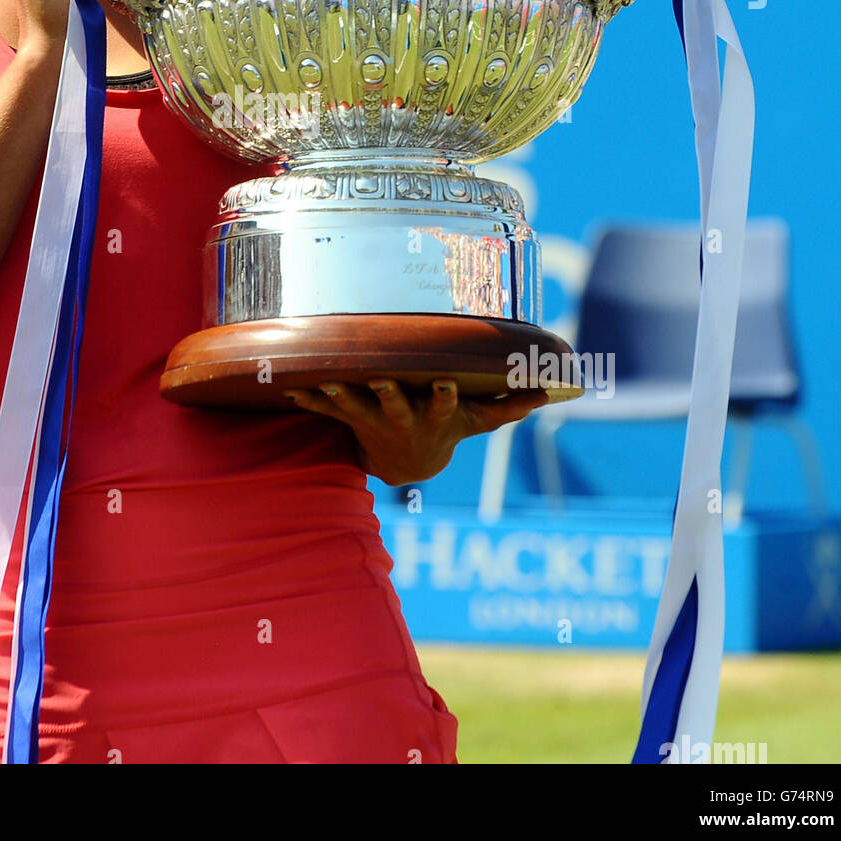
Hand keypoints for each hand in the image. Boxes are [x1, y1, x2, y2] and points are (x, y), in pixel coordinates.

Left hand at [284, 379, 549, 486]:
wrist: (406, 463)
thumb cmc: (446, 429)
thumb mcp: (476, 421)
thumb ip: (508, 407)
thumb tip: (549, 393)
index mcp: (434, 417)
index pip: (444, 405)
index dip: (445, 396)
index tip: (446, 383)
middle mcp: (403, 420)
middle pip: (394, 406)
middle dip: (386, 393)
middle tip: (378, 377)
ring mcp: (374, 421)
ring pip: (354, 408)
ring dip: (339, 396)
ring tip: (324, 382)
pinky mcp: (350, 420)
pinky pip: (326, 411)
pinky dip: (309, 400)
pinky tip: (291, 389)